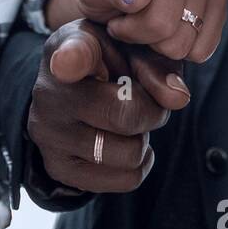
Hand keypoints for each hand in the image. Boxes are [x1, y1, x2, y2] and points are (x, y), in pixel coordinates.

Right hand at [28, 21, 189, 192]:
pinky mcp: (58, 168)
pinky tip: (123, 144)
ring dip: (141, 139)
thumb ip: (157, 66)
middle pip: (127, 115)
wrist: (68, 90)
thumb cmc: (107, 62)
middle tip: (141, 101)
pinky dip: (138, 165)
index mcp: (69, 48)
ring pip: (131, 154)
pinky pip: (126, 180)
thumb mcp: (132, 49)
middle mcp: (50, 92)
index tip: (68, 62)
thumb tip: (178, 98)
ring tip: (124, 122)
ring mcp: (49, 133)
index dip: (73, 58)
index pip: (71, 55)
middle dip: (151, 112)